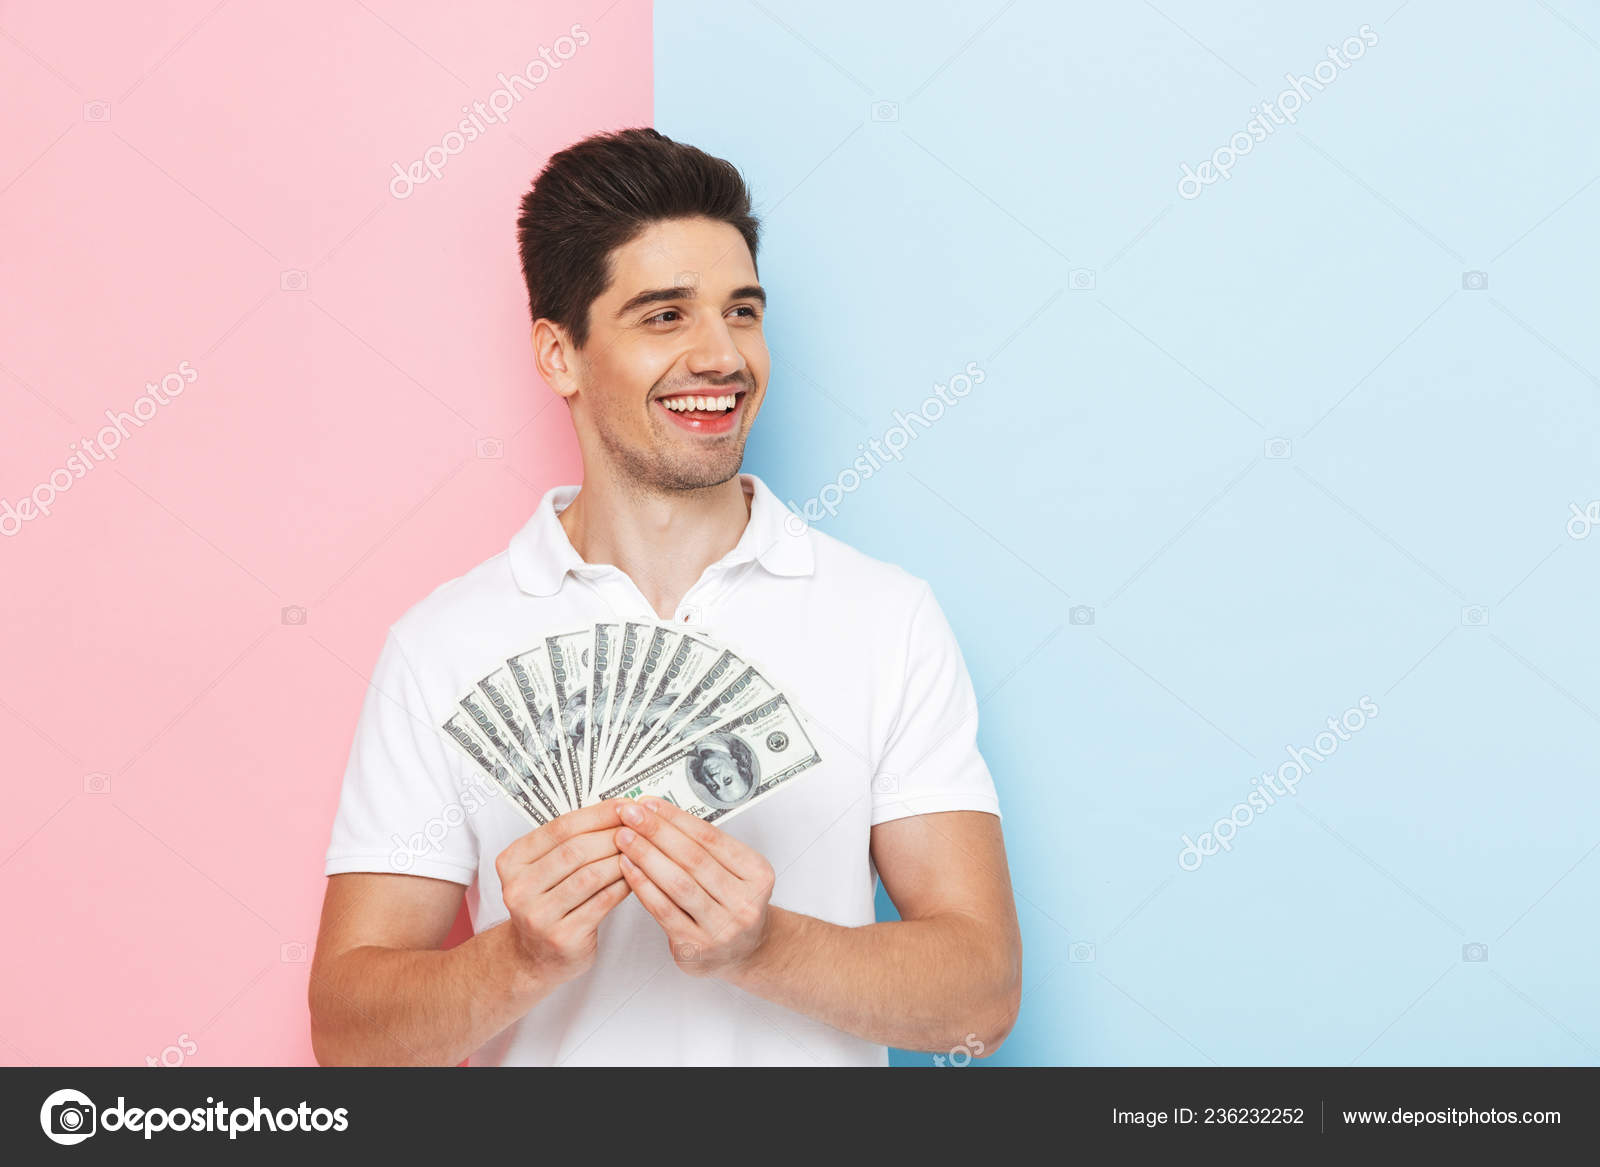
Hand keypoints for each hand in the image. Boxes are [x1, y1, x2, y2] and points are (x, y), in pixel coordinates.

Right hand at [496, 801, 632, 986]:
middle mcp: (519, 888)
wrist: (534, 957)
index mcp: (512, 862)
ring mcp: (538, 916)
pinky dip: (623, 884)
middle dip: (613, 835)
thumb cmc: (546, 904)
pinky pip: (602, 902)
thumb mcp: (542, 869)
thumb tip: (616, 811)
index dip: (597, 814)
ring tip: (642, 849)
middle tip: (639, 827)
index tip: (624, 805)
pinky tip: (636, 875)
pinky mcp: (563, 937)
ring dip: (622, 859)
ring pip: (590, 876)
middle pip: (575, 850)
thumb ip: (568, 842)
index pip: (560, 828)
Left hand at [613, 797, 775, 977]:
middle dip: (657, 832)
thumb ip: (706, 848)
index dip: (677, 818)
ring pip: (677, 883)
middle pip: (693, 859)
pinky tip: (628, 869)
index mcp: (757, 874)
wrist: (744, 951)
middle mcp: (743, 902)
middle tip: (631, 815)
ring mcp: (721, 928)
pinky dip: (642, 886)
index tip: (651, 804)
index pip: (712, 838)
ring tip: (624, 838)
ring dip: (646, 856)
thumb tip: (660, 815)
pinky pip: (663, 910)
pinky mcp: (695, 947)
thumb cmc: (733, 904)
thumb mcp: (736, 872)